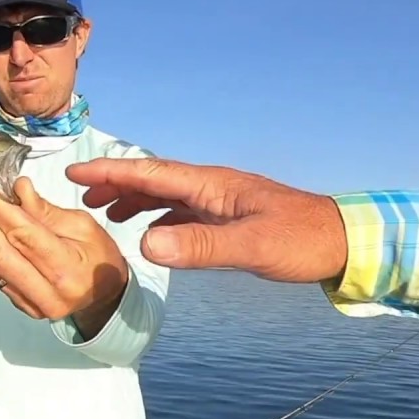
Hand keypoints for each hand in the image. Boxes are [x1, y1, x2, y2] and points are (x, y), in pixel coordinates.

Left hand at [0, 177, 127, 333]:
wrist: (105, 293)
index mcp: (68, 270)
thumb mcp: (83, 225)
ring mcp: (32, 304)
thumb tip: (19, 190)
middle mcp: (48, 293)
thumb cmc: (100, 257)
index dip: (3, 208)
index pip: (23, 235)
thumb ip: (46, 210)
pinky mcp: (21, 305)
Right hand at [65, 157, 347, 282]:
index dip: (111, 172)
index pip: (151, 173)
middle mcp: (213, 188)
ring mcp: (221, 202)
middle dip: (116, 184)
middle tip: (82, 196)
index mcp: (212, 186)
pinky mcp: (230, 219)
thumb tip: (145, 245)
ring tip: (107, 213)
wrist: (343, 243)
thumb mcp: (251, 246)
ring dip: (135, 199)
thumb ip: (199, 247)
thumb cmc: (302, 241)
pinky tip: (151, 234)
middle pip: (154, 180)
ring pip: (167, 195)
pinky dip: (158, 218)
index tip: (75, 172)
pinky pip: (183, 212)